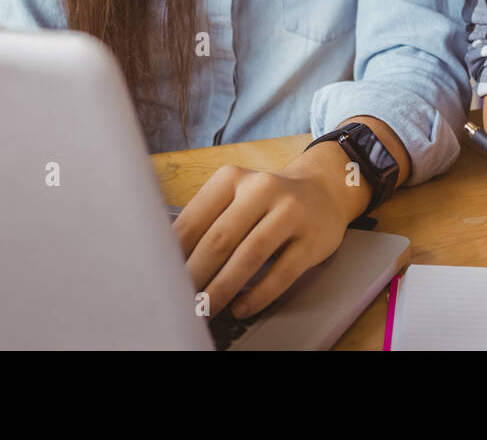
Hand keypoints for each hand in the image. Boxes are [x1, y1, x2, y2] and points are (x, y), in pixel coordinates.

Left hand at [173, 159, 355, 319]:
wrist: (323, 190)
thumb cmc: (268, 201)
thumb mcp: (235, 198)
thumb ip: (207, 223)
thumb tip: (173, 265)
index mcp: (232, 178)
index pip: (194, 220)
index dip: (175, 255)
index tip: (163, 279)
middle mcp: (261, 188)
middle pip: (220, 238)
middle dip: (196, 275)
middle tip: (181, 301)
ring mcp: (290, 211)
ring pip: (250, 254)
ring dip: (224, 287)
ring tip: (207, 309)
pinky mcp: (312, 238)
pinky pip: (282, 272)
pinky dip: (259, 294)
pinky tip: (242, 307)